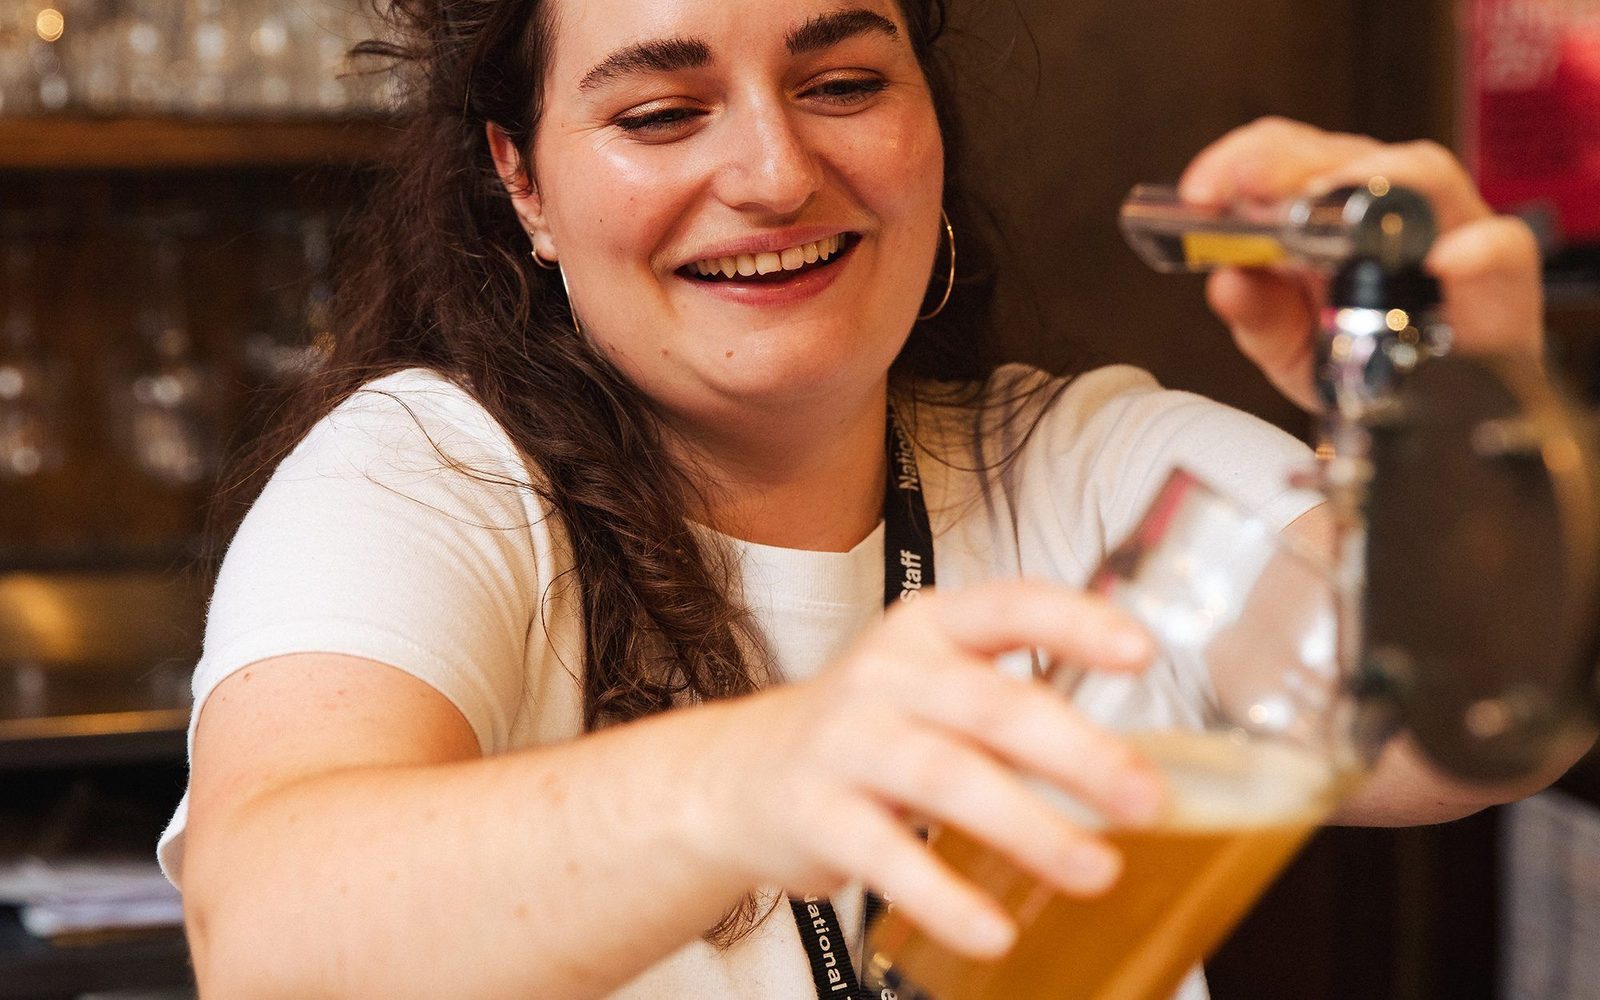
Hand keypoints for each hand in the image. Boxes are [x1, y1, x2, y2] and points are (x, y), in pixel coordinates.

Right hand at [685, 580, 1164, 957]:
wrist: (738, 775)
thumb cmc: (866, 731)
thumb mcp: (932, 690)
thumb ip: (1016, 708)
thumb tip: (1134, 772)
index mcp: (929, 629)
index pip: (1010, 607)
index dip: (1077, 624)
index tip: (1141, 653)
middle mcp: (886, 674)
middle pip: (991, 705)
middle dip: (1077, 754)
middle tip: (1144, 801)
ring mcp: (846, 740)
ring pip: (947, 777)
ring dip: (1029, 828)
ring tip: (1094, 872)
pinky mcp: (816, 812)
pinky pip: (886, 856)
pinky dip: (945, 897)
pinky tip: (994, 929)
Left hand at [1178, 117, 1543, 410]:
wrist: (1435, 416)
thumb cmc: (1362, 362)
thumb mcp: (1292, 346)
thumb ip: (1259, 315)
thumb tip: (1228, 280)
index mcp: (1330, 207)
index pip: (1282, 154)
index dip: (1240, 161)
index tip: (1201, 193)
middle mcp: (1389, 201)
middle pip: (1346, 153)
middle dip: (1292, 164)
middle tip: (1253, 187)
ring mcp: (1450, 226)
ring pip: (1424, 175)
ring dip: (1376, 182)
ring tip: (1331, 198)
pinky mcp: (1503, 271)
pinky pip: (1498, 248)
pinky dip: (1472, 252)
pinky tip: (1446, 261)